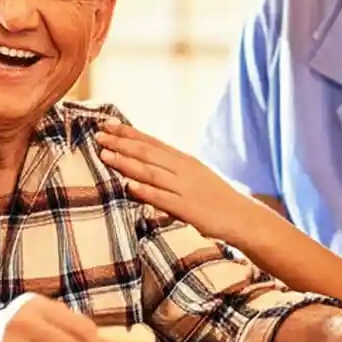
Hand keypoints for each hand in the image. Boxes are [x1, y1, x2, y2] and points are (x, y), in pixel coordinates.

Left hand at [95, 120, 256, 240]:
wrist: (243, 217)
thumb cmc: (214, 197)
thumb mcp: (193, 175)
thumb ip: (169, 168)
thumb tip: (142, 160)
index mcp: (183, 160)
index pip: (151, 141)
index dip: (128, 132)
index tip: (106, 123)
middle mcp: (183, 169)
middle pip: (147, 152)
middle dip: (121, 143)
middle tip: (98, 135)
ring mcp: (185, 188)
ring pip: (150, 172)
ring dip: (126, 162)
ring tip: (105, 155)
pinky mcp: (187, 209)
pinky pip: (162, 198)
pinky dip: (144, 191)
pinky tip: (128, 185)